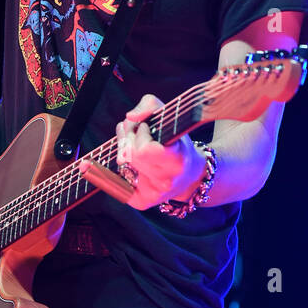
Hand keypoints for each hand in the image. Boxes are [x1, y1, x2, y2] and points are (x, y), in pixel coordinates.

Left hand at [115, 94, 206, 210]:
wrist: (190, 176)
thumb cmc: (178, 143)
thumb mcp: (172, 117)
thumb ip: (151, 105)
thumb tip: (129, 117)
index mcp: (177, 160)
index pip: (145, 149)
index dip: (141, 134)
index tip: (146, 127)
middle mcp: (166, 181)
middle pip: (130, 155)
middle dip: (129, 138)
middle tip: (135, 131)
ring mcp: (153, 194)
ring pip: (123, 166)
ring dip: (123, 150)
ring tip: (132, 144)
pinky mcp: (142, 202)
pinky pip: (117, 181)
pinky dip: (121, 168)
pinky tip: (131, 163)